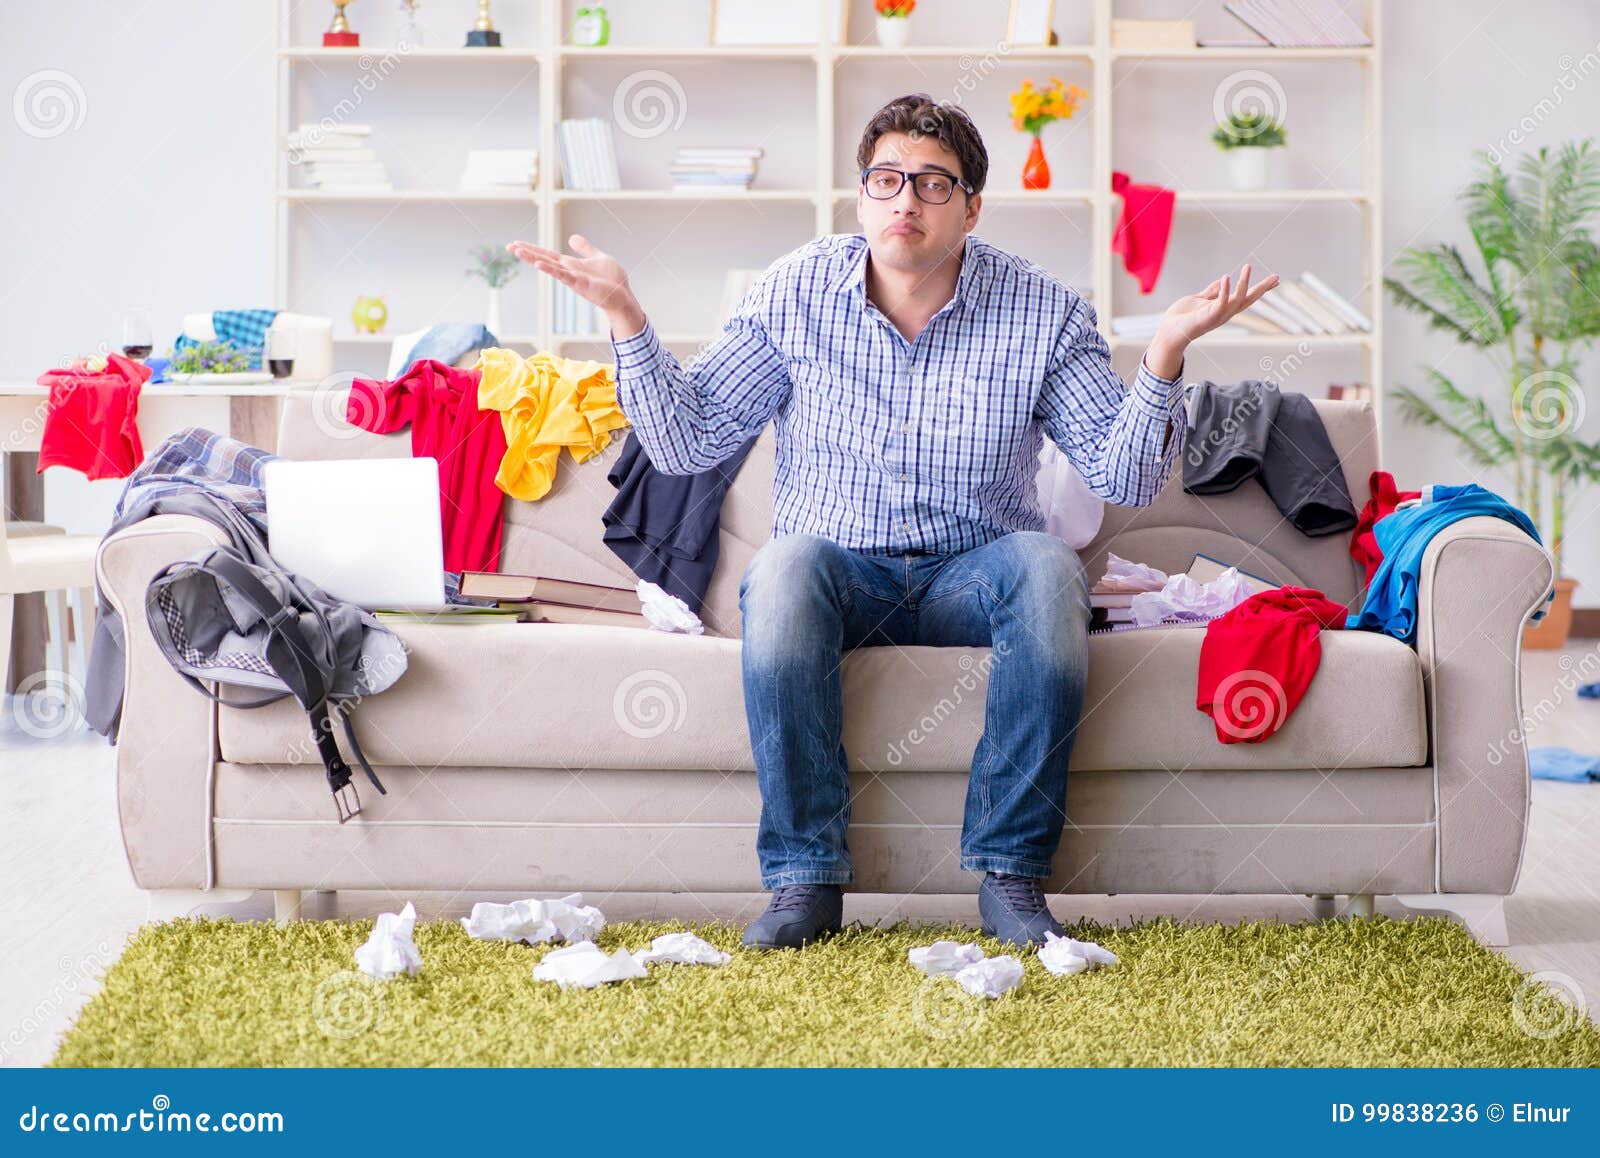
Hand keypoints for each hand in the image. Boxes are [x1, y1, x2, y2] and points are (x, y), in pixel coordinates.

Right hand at [505, 234, 642, 330]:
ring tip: (518, 251)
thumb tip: (572, 237)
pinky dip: (552, 270)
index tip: (516, 243)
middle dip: (527, 253)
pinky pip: (563, 276)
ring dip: (534, 259)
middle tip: (509, 246)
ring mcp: (573, 279)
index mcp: (571, 264)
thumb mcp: (597, 257)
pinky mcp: (580, 285)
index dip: (533, 249)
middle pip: (543, 260)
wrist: (623, 295)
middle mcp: (568, 271)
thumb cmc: (611, 279)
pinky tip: (540, 265)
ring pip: (550, 267)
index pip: (547, 254)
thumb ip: (584, 248)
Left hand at [1154, 262, 1279, 350]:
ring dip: (1244, 282)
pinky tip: (1226, 276)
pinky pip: (1220, 302)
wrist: (1169, 332)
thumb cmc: (1182, 318)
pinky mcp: (1208, 317)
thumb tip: (1223, 280)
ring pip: (1237, 299)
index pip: (1246, 297)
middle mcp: (1225, 313)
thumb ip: (1211, 292)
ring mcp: (1218, 316)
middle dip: (1262, 289)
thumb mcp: (1200, 300)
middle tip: (1276, 277)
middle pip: (1249, 300)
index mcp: (1224, 309)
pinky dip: (1224, 290)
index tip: (1275, 279)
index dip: (1260, 288)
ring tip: (1248, 266)